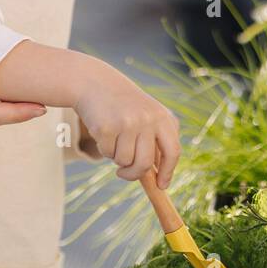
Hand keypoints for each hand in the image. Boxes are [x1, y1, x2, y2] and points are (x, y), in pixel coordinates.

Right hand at [73, 68, 179, 187]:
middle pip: (145, 163)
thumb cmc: (122, 104)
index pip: (172, 151)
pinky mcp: (107, 127)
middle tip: (123, 173)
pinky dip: (104, 149)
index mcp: (162, 117)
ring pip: (124, 161)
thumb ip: (156, 140)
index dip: (168, 172)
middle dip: (133, 174)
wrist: (94, 82)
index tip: (161, 185)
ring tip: (113, 138)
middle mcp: (148, 119)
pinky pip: (107, 154)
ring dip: (116, 157)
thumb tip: (159, 176)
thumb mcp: (146, 115)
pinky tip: (103, 131)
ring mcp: (127, 123)